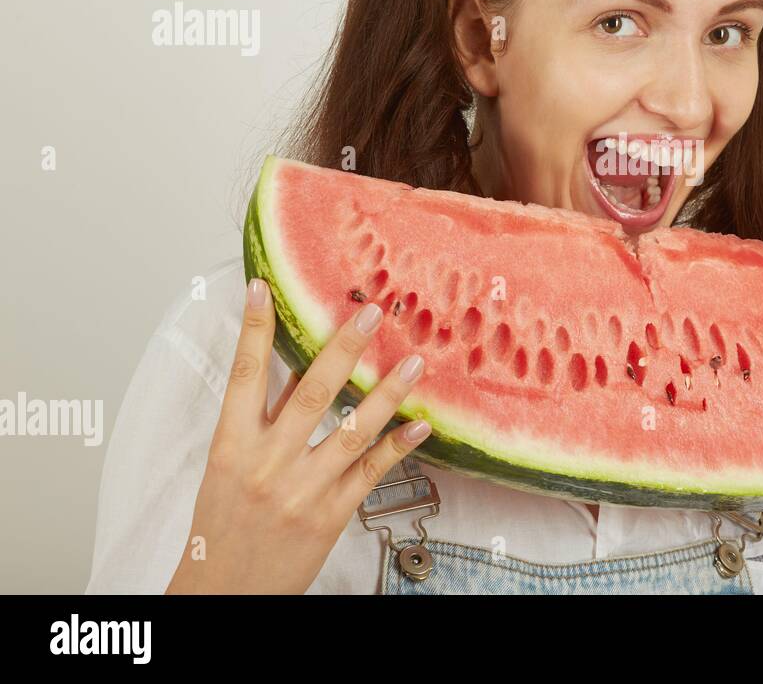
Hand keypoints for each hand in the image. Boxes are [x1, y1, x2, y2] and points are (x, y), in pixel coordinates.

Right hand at [167, 278, 431, 593]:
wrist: (225, 594)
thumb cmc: (222, 529)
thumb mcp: (227, 469)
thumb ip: (261, 422)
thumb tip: (290, 367)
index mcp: (232, 447)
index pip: (243, 374)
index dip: (254, 328)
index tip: (264, 287)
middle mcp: (267, 463)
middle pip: (311, 391)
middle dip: (344, 346)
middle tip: (373, 310)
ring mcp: (303, 489)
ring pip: (352, 429)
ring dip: (388, 391)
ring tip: (415, 359)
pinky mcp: (331, 515)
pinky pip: (371, 473)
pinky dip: (398, 446)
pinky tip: (420, 425)